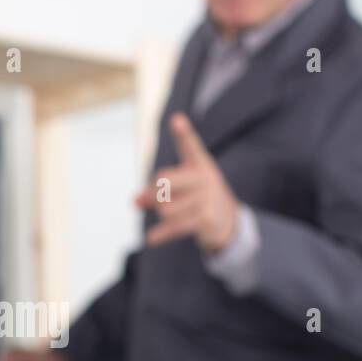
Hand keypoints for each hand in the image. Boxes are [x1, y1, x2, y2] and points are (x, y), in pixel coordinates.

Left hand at [135, 112, 239, 253]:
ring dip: (162, 215)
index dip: (183, 133)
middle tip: (145, 201)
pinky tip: (151, 240)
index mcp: (199, 164)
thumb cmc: (197, 198)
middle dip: (152, 194)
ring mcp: (206, 198)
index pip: (190, 146)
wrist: (227, 222)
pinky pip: (175, 226)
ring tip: (171, 215)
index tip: (177, 120)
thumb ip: (155, 190)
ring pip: (166, 208)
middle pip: (165, 181)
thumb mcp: (181, 188)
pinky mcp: (206, 219)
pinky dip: (161, 234)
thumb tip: (134, 202)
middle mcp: (205, 178)